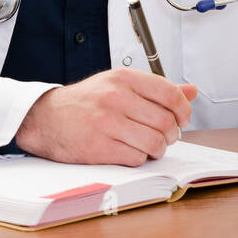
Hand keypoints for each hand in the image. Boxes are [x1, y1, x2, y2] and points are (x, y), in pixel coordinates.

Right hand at [14, 68, 197, 166]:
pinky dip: (140, 158)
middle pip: (165, 121)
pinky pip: (136, 157)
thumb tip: (191, 91)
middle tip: (165, 136)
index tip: (183, 119)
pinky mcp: (98, 146)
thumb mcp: (119, 84)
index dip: (183, 110)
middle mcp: (116, 97)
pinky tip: (132, 152)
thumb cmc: (86, 102)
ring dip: (158, 149)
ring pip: (154, 142)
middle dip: (171, 134)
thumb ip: (157, 89)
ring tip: (151, 146)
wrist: (45, 118)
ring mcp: (106, 122)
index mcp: (124, 78)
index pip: (169, 94)